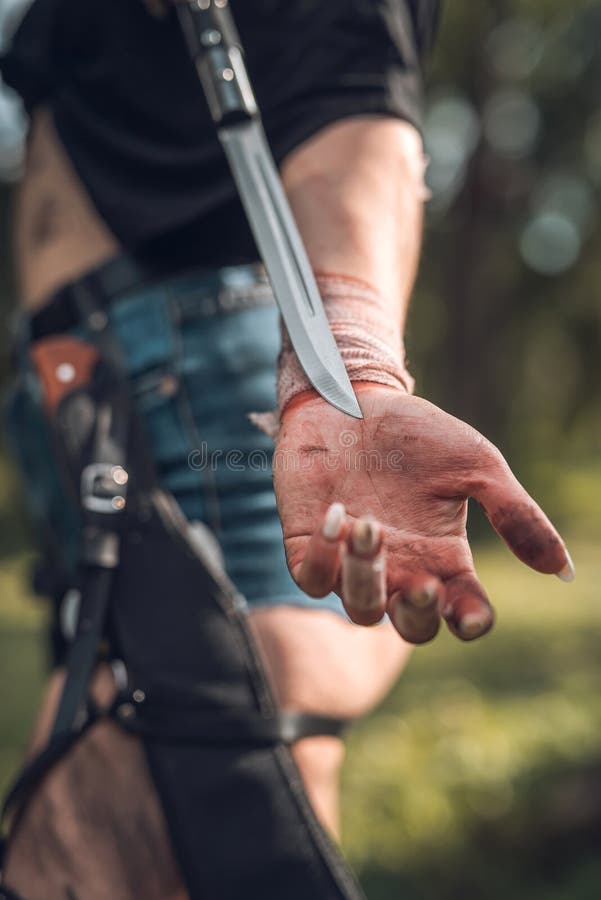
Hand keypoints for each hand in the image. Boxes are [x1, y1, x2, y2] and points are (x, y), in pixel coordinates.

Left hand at [274, 383, 573, 643]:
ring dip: (366, 579)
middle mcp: (400, 569)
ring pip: (361, 608)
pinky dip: (323, 559)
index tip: (469, 615)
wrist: (354, 398)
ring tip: (369, 527)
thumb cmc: (418, 432)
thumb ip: (516, 514)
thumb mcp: (477, 466)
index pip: (462, 611)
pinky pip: (312, 578)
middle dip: (417, 615)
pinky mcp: (310, 544)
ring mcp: (353, 561)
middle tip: (420, 582)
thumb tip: (560, 568)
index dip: (469, 622)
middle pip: (412, 626)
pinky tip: (336, 516)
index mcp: (442, 558)